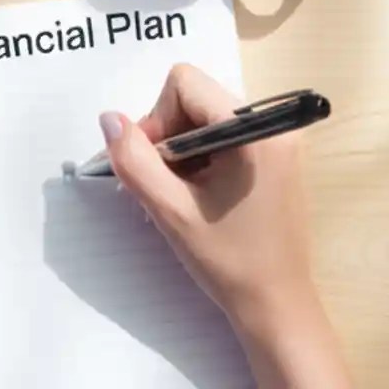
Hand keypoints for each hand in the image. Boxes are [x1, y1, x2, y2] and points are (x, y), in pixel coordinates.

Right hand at [101, 64, 350, 388]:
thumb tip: (110, 119)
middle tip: (162, 186)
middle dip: (168, 138)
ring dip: (181, 151)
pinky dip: (200, 159)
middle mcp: (273, 125)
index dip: (157, 119)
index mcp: (255, 131)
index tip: (154, 166)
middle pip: (195, 99)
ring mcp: (278, 140)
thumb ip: (134, 160)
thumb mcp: (170, 211)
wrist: (275, 304)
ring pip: (205, 118)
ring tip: (180, 195)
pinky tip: (198, 196)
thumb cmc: (228, 261)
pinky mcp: (275, 156)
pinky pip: (223, 136)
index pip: (185, 85)